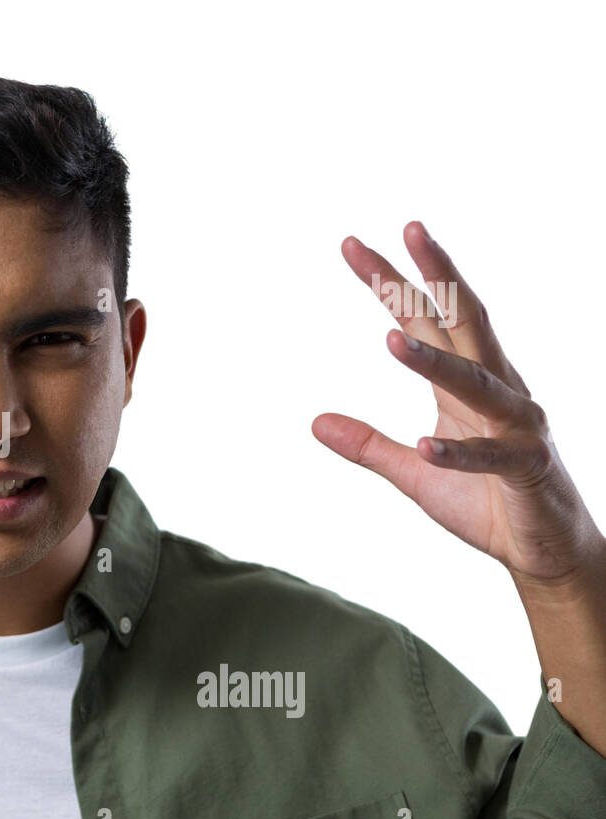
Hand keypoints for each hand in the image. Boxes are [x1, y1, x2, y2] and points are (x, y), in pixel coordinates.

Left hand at [311, 221, 604, 586]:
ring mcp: (516, 426)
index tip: (351, 245)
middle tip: (409, 228)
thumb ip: (367, 445)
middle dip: (437, 274)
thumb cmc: (483, 502)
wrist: (542, 551)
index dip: (389, 282)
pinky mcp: (527, 467)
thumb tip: (314, 421)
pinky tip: (425, 445)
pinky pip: (491, 455)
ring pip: (475, 381)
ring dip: (430, 362)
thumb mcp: (412, 472)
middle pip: (463, 320)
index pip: (424, 319)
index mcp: (464, 382)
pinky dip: (457, 451)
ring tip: (389, 339)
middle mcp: (496, 389)